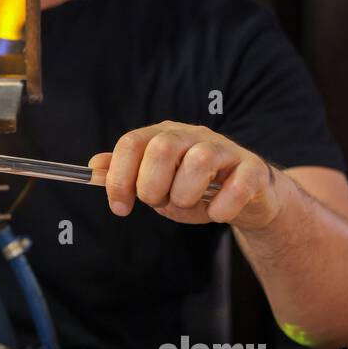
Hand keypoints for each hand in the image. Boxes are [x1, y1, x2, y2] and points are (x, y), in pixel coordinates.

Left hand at [88, 122, 285, 229]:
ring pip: (199, 161)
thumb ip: (125, 175)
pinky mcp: (254, 170)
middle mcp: (193, 136)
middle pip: (161, 148)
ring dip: (185, 195)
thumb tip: (93, 166)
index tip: (120, 207)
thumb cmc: (195, 189)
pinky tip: (217, 212)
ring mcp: (226, 149)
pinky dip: (221, 208)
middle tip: (160, 202)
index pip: (131, 143)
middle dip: (152, 186)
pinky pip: (237, 186)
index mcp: (164, 136)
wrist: (246, 198)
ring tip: (188, 204)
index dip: (119, 178)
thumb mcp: (155, 183)